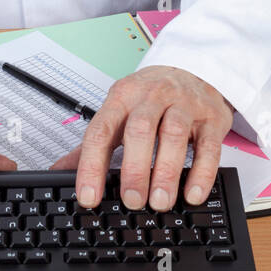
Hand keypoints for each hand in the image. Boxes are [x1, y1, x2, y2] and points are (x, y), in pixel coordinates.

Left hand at [50, 66, 232, 211]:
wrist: (194, 68)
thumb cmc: (151, 96)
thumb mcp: (120, 109)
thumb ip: (94, 141)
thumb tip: (58, 170)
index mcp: (122, 96)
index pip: (101, 130)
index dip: (92, 165)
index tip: (89, 197)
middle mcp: (152, 96)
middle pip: (139, 130)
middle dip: (133, 169)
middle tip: (131, 201)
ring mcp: (184, 104)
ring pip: (173, 135)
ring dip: (165, 173)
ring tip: (159, 203)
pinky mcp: (211, 117)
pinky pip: (209, 146)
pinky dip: (201, 172)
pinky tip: (192, 194)